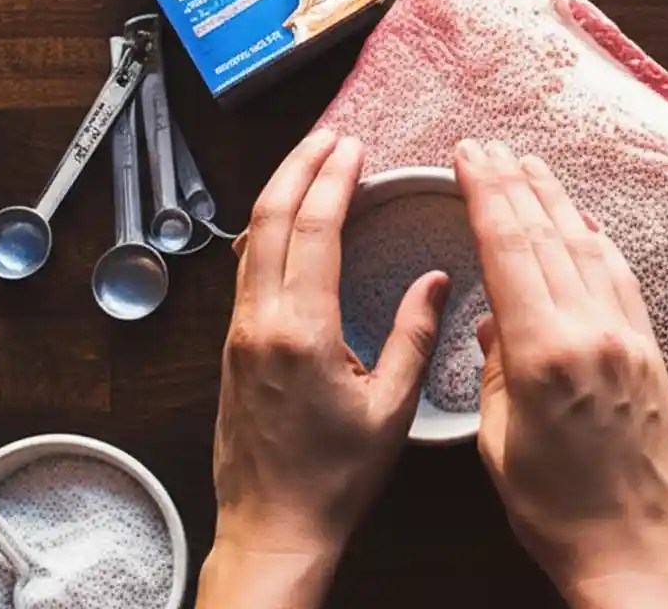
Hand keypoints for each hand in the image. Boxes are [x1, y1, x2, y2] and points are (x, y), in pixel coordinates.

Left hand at [197, 129, 449, 608]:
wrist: (273, 528)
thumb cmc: (334, 480)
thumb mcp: (390, 409)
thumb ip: (414, 336)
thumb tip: (435, 282)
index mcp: (300, 332)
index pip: (313, 231)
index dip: (333, 181)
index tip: (353, 148)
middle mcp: (258, 323)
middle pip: (268, 219)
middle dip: (297, 167)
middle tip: (328, 137)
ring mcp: (237, 335)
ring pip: (249, 242)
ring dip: (277, 195)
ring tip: (309, 166)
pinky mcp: (232, 350)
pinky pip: (245, 271)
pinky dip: (266, 233)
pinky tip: (285, 227)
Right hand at [455, 140, 667, 608]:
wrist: (630, 549)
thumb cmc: (551, 508)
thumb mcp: (498, 440)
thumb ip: (494, 367)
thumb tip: (493, 318)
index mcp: (544, 354)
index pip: (509, 251)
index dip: (486, 195)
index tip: (469, 157)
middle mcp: (592, 333)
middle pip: (547, 237)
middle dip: (515, 184)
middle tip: (490, 147)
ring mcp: (628, 339)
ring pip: (587, 248)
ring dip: (557, 202)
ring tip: (531, 166)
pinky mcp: (650, 352)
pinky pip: (621, 279)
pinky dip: (597, 242)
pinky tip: (583, 223)